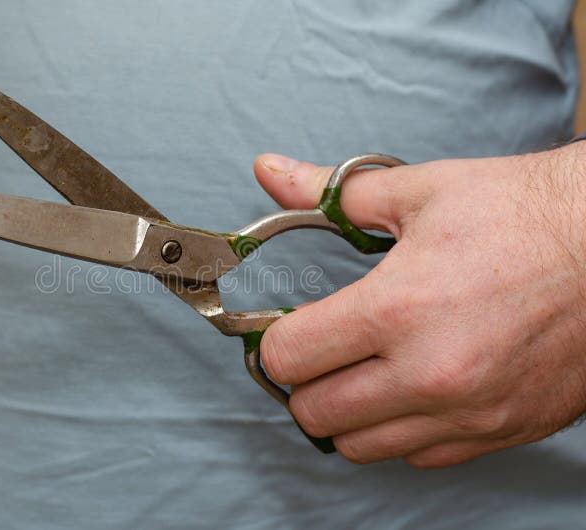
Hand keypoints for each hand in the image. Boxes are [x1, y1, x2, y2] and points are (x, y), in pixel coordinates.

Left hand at [254, 145, 585, 467]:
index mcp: (397, 308)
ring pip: (360, 446)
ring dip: (345, 411)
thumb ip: (328, 191)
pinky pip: (418, 455)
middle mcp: (429, 373)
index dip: (275, 339)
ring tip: (360, 370)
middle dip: (303, 381)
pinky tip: (408, 388)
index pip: (288, 357)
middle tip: (319, 350)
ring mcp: (468, 411)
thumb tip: (269, 170)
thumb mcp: (417, 191)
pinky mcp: (500, 432)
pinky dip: (397, 429)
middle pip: (314, 412)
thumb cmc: (520, 214)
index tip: (286, 327)